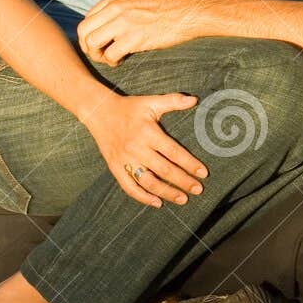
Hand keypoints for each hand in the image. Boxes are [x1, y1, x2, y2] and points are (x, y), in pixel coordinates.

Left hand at [78, 0, 207, 65]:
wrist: (187, 13)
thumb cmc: (166, 9)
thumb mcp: (137, 0)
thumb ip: (119, 9)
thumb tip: (106, 25)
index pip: (88, 18)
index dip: (89, 35)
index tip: (100, 44)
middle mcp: (115, 7)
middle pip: (84, 31)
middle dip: (87, 47)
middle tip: (100, 54)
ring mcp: (123, 22)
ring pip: (92, 43)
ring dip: (98, 56)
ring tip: (110, 59)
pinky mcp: (133, 38)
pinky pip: (110, 55)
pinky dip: (112, 62)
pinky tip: (121, 61)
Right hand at [79, 91, 208, 207]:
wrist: (99, 112)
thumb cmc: (129, 107)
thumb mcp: (151, 102)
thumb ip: (173, 101)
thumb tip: (194, 100)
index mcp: (148, 133)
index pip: (173, 152)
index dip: (189, 164)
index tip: (203, 173)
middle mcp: (137, 149)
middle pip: (164, 170)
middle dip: (183, 181)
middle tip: (198, 189)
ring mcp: (125, 160)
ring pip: (148, 182)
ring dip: (166, 192)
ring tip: (182, 199)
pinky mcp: (115, 168)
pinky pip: (129, 187)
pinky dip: (143, 197)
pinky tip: (157, 202)